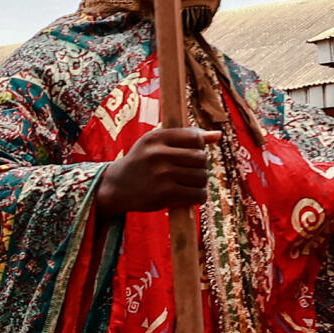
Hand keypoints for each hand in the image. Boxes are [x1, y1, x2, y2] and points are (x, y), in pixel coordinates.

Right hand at [96, 126, 219, 214]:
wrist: (115, 187)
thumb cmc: (141, 163)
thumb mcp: (156, 144)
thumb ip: (186, 137)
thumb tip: (218, 135)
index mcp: (156, 138)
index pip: (194, 137)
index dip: (199, 146)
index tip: (191, 154)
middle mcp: (158, 154)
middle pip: (201, 158)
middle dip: (200, 167)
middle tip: (190, 172)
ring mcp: (161, 174)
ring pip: (201, 177)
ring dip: (200, 183)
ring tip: (189, 184)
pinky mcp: (164, 193)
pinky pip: (197, 194)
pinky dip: (198, 197)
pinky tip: (189, 196)